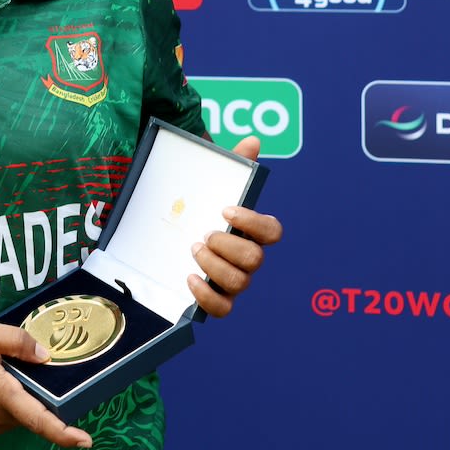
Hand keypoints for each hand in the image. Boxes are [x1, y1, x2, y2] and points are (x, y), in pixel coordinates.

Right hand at [0, 320, 92, 449]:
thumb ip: (14, 340)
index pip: (37, 418)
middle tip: (12, 365)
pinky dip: (3, 402)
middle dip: (34, 392)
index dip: (63, 433)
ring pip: (17, 414)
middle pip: (31, 410)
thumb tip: (45, 356)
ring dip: (16, 396)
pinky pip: (2, 418)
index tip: (85, 441)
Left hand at [187, 136, 282, 316]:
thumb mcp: (214, 182)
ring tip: (193, 250)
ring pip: (240, 283)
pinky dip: (206, 296)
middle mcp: (248, 257)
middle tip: (204, 234)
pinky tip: (189, 277)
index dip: (253, 222)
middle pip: (255, 259)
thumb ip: (234, 163)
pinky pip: (222, 308)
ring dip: (214, 266)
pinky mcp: (216, 297)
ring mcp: (234, 279)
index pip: (272, 231)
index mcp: (253, 230)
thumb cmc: (202, 206)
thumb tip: (252, 141)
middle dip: (227, 246)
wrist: (176, 227)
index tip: (226, 209)